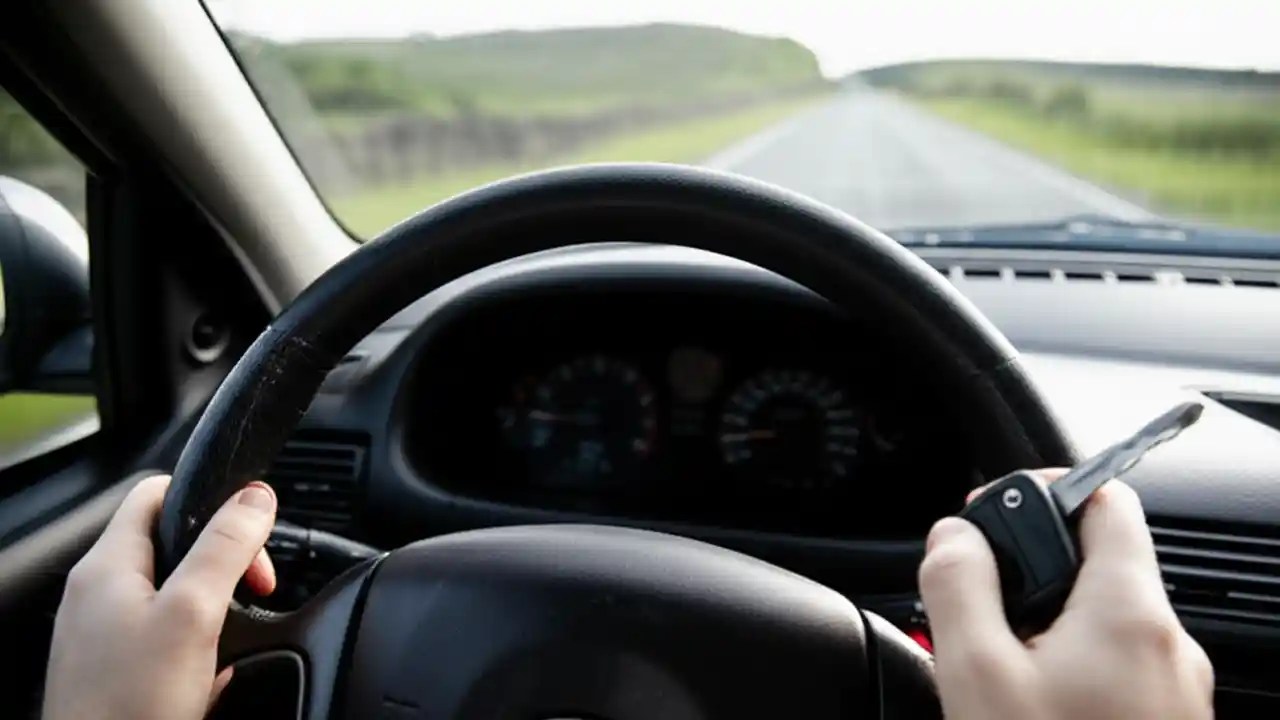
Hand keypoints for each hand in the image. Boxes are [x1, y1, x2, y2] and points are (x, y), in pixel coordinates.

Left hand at [43, 475, 277, 719]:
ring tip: (229, 637)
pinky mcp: (116, 673)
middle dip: (225, 561)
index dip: (211, 499)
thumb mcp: (193, 613)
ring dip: (215, 608)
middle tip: (255, 590)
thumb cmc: (129, 706)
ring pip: (175, 594)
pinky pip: (168, 639)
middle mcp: (99, 595)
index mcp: (107, 566)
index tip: (251, 533)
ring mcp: (104, 636)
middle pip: (174, 543)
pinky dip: (199, 647)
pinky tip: (211, 673)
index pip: (158, 492)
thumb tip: (255, 496)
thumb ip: (225, 548)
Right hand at [919, 470, 1213, 719]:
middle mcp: (1169, 644)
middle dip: (1031, 568)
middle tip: (978, 603)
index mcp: (1128, 613)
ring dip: (1045, 620)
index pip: (1107, 500)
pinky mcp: (1167, 719)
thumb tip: (953, 534)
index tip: (994, 511)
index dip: (1044, 489)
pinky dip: (1067, 664)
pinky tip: (1028, 698)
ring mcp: (1175, 688)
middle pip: (1098, 562)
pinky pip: (1115, 665)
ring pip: (1102, 619)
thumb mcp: (975, 673)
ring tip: (996, 662)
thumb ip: (958, 586)